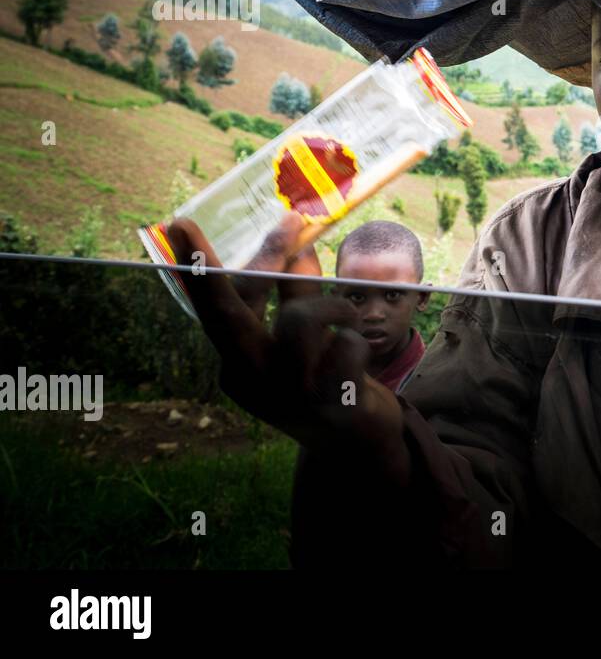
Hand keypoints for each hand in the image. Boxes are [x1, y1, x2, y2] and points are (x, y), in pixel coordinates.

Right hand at [166, 214, 408, 480]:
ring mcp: (287, 396)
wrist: (356, 443)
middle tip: (266, 219)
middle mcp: (251, 382)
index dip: (199, 268)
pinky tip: (357, 360)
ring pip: (300, 320)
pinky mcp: (328, 404)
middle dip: (234, 267)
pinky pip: (345, 344)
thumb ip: (295, 294)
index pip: (213, 310)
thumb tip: (297, 242)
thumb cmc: (325, 378)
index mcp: (236, 366)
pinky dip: (355, 339)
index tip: (181, 224)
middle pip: (230, 317)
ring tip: (344, 318)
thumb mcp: (304, 338)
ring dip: (331, 305)